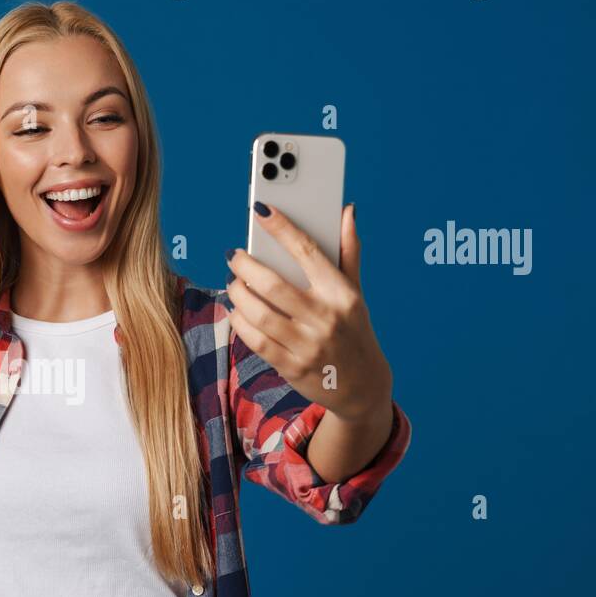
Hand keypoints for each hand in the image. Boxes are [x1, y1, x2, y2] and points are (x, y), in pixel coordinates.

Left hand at [226, 202, 391, 422]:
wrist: (362, 386)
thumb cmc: (353, 331)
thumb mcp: (356, 294)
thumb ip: (348, 253)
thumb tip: (346, 212)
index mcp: (342, 294)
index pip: (307, 251)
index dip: (282, 228)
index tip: (261, 210)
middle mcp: (325, 318)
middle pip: (273, 284)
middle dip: (245, 266)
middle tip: (234, 256)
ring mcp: (308, 345)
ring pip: (259, 313)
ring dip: (238, 294)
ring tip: (233, 283)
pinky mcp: (292, 367)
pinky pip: (255, 340)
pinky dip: (240, 322)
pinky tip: (236, 310)